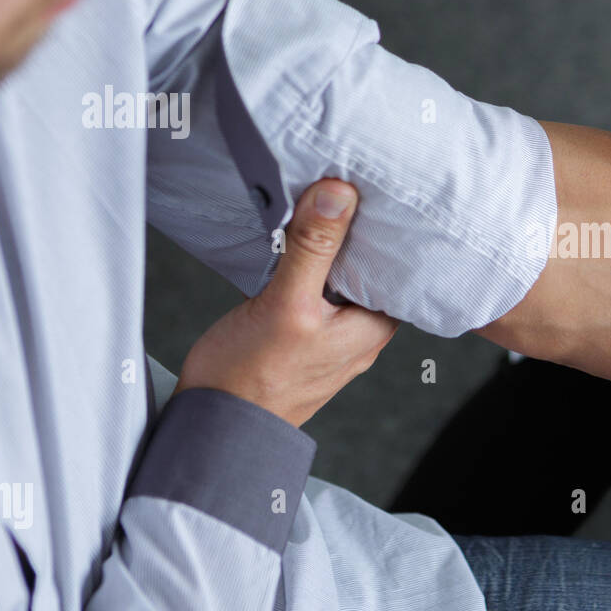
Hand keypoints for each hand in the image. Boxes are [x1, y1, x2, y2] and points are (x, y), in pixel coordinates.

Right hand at [176, 179, 397, 426]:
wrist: (212, 429)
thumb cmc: (250, 378)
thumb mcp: (286, 302)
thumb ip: (313, 248)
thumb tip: (339, 195)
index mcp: (375, 327)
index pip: (398, 265)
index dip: (390, 226)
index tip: (380, 186)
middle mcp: (363, 334)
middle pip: (369, 269)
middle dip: (359, 232)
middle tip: (349, 181)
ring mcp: (334, 338)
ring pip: (341, 279)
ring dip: (331, 248)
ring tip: (323, 203)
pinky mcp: (304, 337)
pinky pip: (318, 292)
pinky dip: (311, 268)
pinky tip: (296, 247)